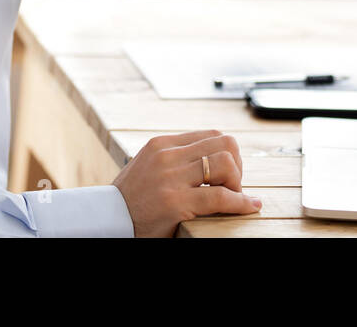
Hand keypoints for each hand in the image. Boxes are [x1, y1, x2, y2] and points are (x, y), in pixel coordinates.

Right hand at [112, 129, 260, 236]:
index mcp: (161, 144)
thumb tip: (210, 157)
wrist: (106, 221)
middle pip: (224, 143)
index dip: (228, 153)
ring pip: (226, 164)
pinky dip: (241, 202)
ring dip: (237, 183)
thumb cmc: (130, 199)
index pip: (211, 135)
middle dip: (237, 165)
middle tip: (233, 185)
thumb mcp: (149, 167)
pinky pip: (220, 197)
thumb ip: (174, 158)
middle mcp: (167, 156)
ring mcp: (170, 178)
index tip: (229, 173)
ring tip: (233, 197)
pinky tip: (250, 207)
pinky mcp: (175, 203)